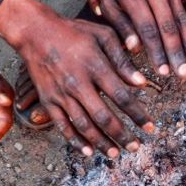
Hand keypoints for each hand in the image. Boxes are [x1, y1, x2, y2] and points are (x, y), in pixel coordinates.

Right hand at [0, 0, 153, 157]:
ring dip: (101, 142)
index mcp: (95, 67)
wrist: (34, 32)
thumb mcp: (103, 36)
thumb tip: (141, 83)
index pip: (122, 97)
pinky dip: (75, 140)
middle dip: (122, 135)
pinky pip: (62, 125)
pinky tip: (87, 151)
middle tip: (135, 147)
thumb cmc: (74, 32)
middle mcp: (78, 84)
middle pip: (103, 117)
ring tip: (115, 153)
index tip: (150, 128)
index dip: (138, 115)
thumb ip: (122, 61)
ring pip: (83, 125)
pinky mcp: (47, 100)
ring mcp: (61, 94)